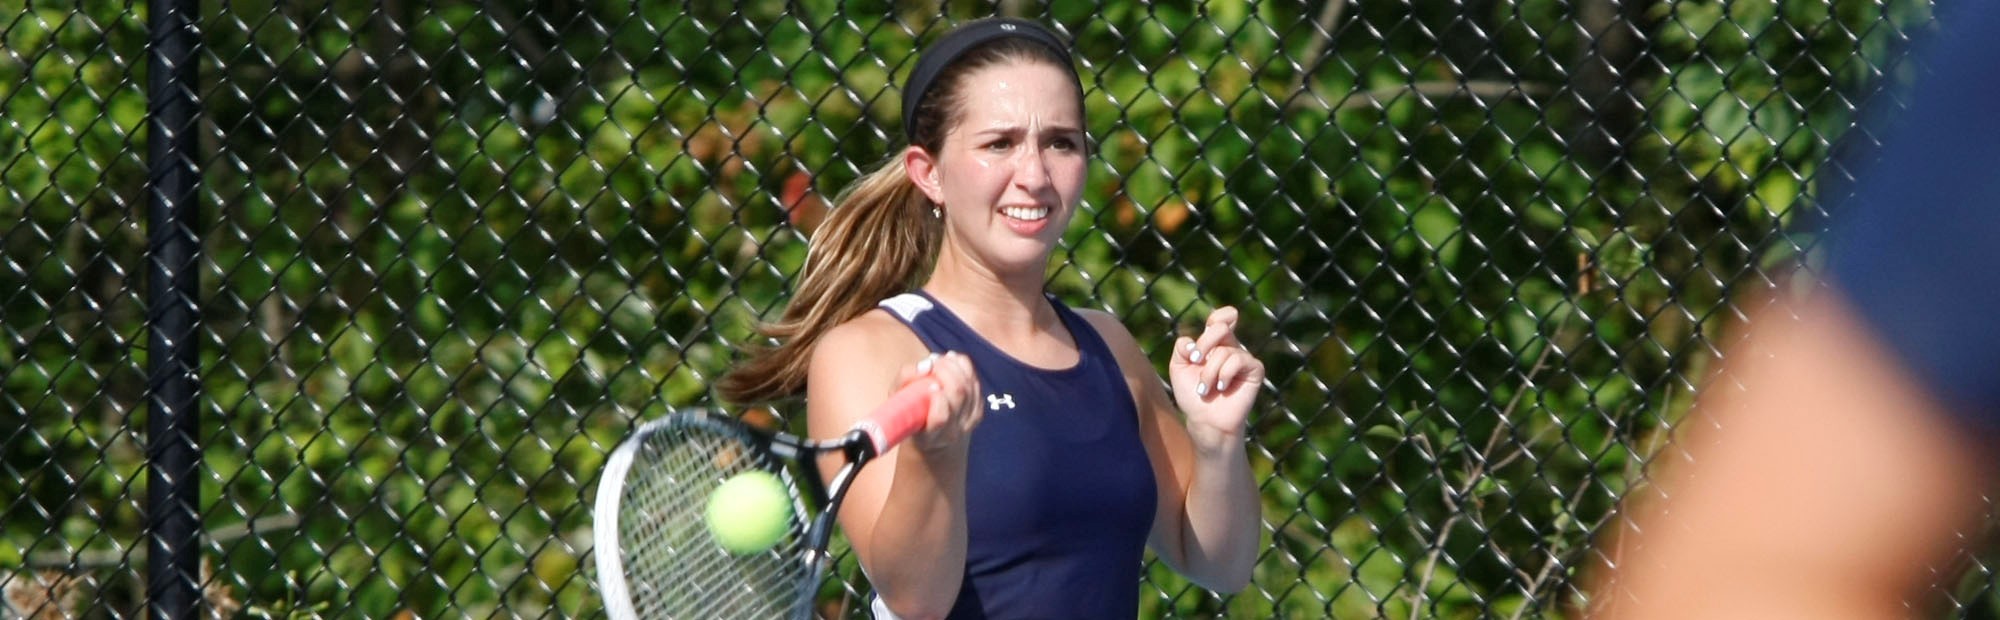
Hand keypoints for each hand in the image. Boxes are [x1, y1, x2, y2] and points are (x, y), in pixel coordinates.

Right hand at [897, 351, 981, 452]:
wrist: (932, 439)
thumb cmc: (909, 414)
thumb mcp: (898, 399)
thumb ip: (906, 378)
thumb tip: (927, 365)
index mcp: (929, 437)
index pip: (941, 418)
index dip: (939, 398)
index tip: (931, 385)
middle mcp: (952, 433)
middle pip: (959, 395)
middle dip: (947, 372)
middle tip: (934, 362)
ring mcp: (968, 423)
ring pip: (969, 387)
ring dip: (955, 366)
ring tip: (941, 359)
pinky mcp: (978, 412)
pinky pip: (975, 383)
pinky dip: (964, 368)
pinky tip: (952, 361)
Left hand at [1168, 306, 1261, 447]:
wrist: (1205, 421)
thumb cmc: (1193, 396)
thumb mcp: (1179, 369)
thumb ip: (1181, 349)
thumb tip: (1191, 342)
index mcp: (1215, 344)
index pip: (1221, 319)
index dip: (1217, 317)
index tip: (1208, 329)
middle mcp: (1231, 348)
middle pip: (1221, 327)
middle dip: (1204, 343)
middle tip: (1195, 360)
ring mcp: (1243, 359)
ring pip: (1224, 351)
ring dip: (1209, 371)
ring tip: (1205, 389)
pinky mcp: (1254, 370)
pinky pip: (1239, 360)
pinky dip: (1225, 373)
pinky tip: (1221, 387)